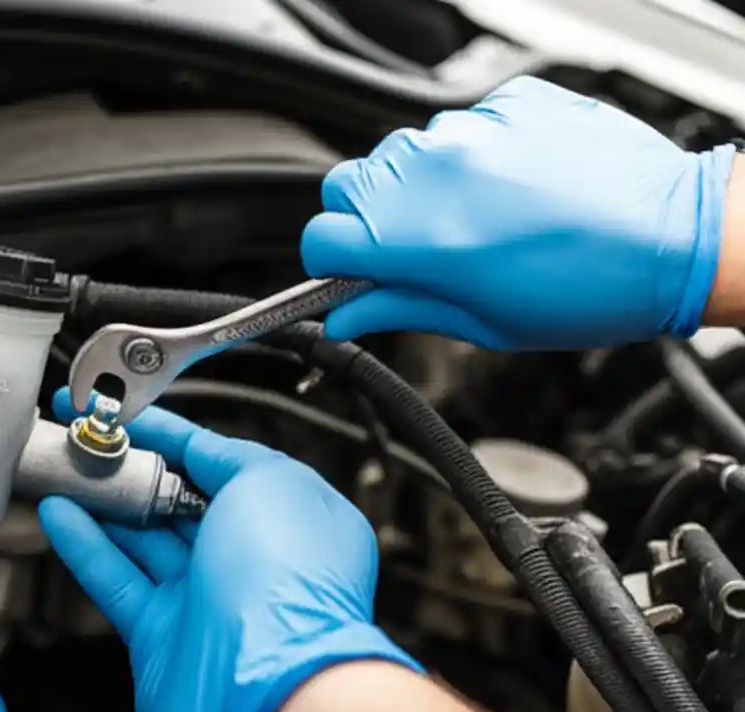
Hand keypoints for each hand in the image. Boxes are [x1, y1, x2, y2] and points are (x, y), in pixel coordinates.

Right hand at [38, 389, 418, 711]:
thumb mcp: (271, 482)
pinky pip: (116, 579)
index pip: (216, 458)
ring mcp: (205, 598)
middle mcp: (249, 557)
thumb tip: (197, 445)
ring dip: (99, 500)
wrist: (266, 690)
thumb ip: (229, 456)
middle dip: (128, 465)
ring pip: (141, 537)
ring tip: (62, 466)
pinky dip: (85, 546)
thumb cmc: (288, 589)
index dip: (164, 429)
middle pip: (174, 496)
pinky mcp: (163, 635)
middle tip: (84, 438)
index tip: (120, 412)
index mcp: (288, 515)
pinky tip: (59, 514)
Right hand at [302, 75, 738, 350]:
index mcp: (415, 238)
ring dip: (413, 186)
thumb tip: (346, 316)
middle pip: (344, 187)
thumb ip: (398, 309)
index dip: (328, 263)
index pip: (319, 238)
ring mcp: (467, 132)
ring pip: (396, 153)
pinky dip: (466, 157)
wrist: (675, 237)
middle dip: (362, 219)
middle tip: (408, 249)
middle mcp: (429, 175)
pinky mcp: (503, 105)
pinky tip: (508, 186)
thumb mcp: (480, 323)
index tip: (350, 274)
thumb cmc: (589, 289)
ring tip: (469, 216)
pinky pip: (456, 128)